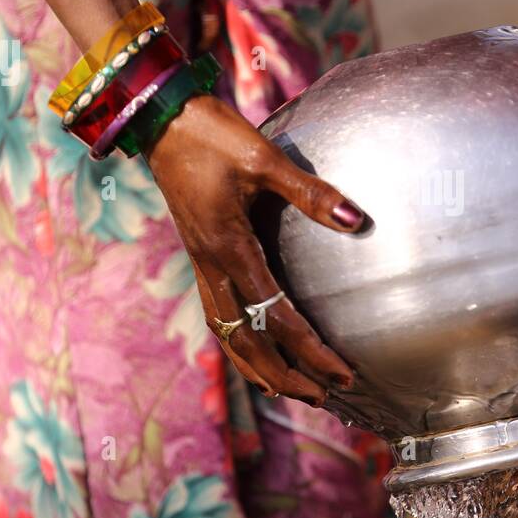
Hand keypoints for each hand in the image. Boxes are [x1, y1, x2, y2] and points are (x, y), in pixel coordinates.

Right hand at [145, 93, 363, 404]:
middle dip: (286, 376)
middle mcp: (211, 267)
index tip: (343, 373)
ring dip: (260, 369)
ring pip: (228, 336)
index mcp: (230, 249)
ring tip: (293, 391)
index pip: (276, 317)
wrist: (161, 120)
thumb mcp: (263, 159)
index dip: (311, 351)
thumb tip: (356, 222)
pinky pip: (217, 316)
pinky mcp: (199, 257)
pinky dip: (239, 345)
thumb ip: (311, 193)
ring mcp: (201, 264)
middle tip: (326, 398)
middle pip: (248, 343)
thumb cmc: (212, 136)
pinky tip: (255, 351)